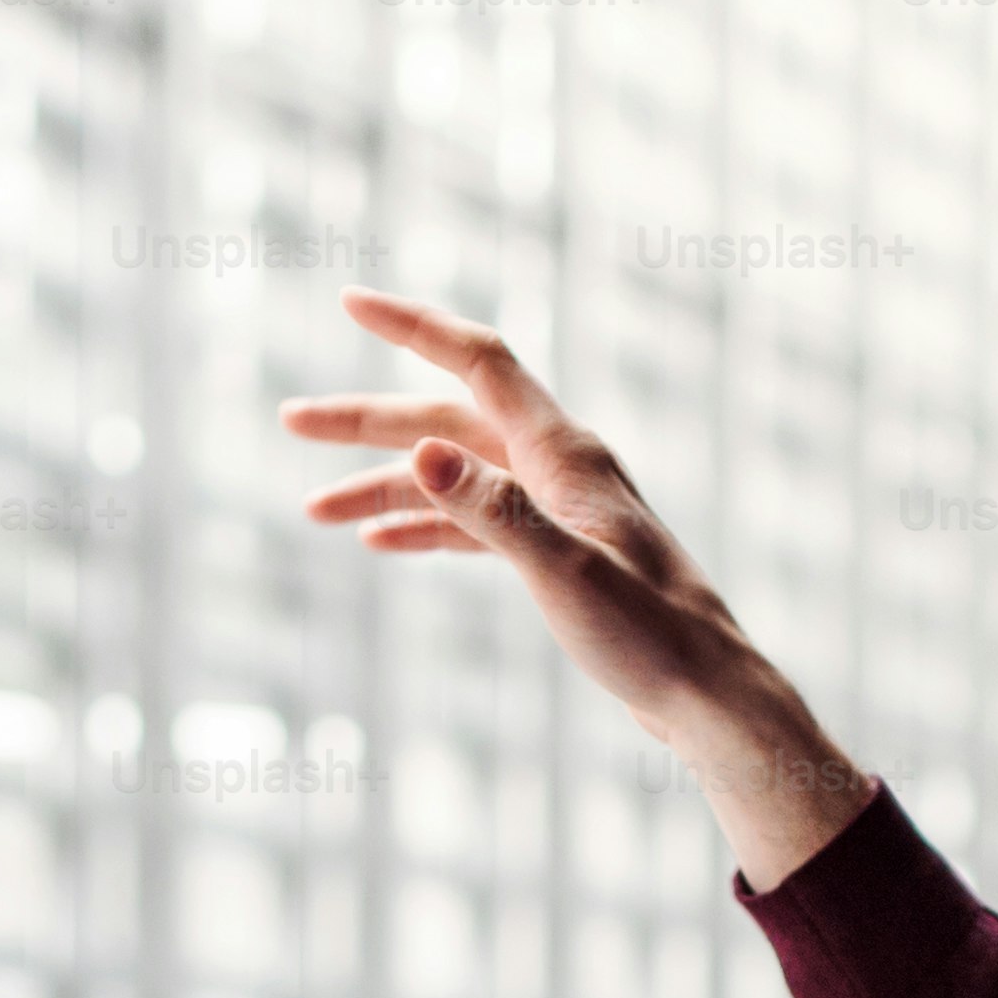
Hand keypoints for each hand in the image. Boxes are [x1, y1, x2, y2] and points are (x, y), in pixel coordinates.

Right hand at [285, 289, 872, 887]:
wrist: (707, 695)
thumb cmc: (650, 637)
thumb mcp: (563, 575)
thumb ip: (493, 512)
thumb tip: (421, 453)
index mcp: (563, 454)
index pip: (477, 362)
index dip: (413, 327)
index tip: (350, 302)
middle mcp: (558, 467)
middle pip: (447, 420)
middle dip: (367, 422)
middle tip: (291, 421)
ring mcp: (557, 509)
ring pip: (453, 476)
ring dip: (384, 486)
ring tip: (313, 510)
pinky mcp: (556, 553)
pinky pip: (474, 523)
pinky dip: (426, 526)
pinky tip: (379, 542)